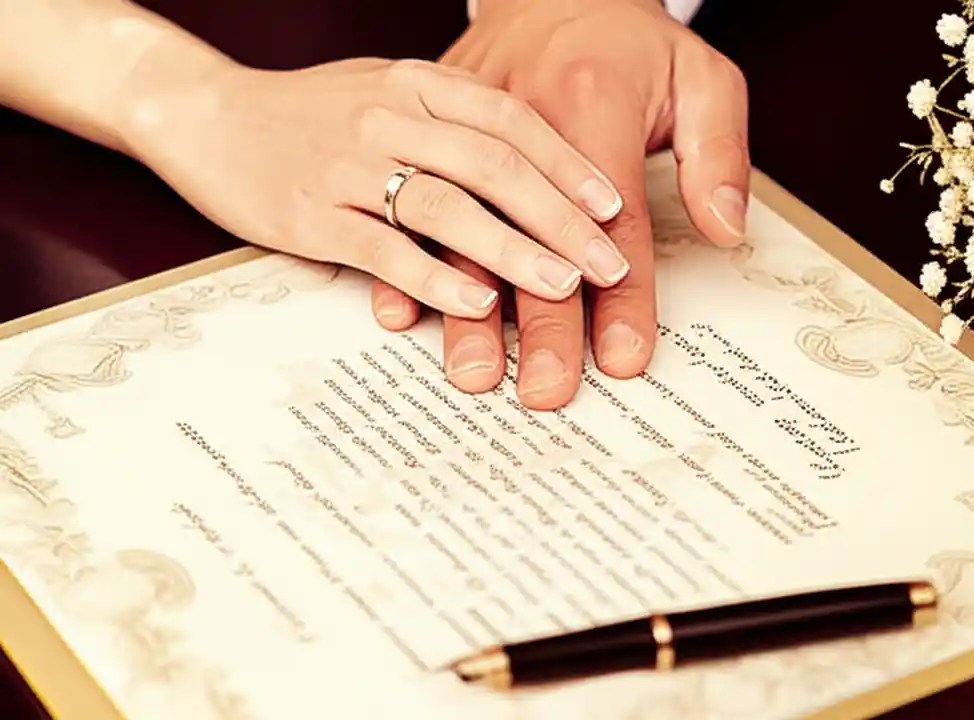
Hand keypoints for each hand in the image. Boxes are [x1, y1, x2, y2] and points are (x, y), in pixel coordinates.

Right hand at [119, 56, 632, 318]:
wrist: (205, 115)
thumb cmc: (313, 110)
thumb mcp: (389, 89)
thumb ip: (454, 120)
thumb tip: (534, 163)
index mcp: (415, 82)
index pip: (509, 118)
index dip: (566, 163)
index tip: (612, 205)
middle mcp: (386, 116)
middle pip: (491, 165)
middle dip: (559, 218)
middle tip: (606, 262)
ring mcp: (346, 165)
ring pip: (444, 207)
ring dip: (510, 250)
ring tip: (560, 286)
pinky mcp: (310, 214)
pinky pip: (384, 250)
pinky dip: (435, 278)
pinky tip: (478, 302)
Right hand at [370, 0, 749, 408]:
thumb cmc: (614, 40)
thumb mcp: (694, 75)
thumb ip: (715, 150)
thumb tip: (723, 229)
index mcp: (580, 91)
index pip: (607, 211)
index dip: (618, 289)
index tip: (623, 353)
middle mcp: (493, 98)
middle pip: (517, 216)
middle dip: (539, 310)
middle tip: (551, 381)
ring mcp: (419, 116)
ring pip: (444, 213)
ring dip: (469, 297)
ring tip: (487, 365)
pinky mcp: (374, 133)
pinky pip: (386, 203)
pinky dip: (403, 266)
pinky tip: (416, 315)